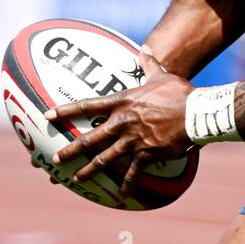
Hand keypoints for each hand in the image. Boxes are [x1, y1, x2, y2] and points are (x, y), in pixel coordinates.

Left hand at [44, 46, 195, 194]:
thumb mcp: (161, 76)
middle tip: (55, 159)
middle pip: (91, 138)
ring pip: (105, 158)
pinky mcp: (147, 153)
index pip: (88, 105)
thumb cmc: (179, 92)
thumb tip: (144, 48)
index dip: (66, 111)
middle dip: (71, 150)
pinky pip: (133, 172)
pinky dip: (126, 184)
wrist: (196, 112)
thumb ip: (149, 64)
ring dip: (88, 170)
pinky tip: (120, 195)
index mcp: (123, 102)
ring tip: (75, 180)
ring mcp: (133, 140)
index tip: (48, 115)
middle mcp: (123, 122)